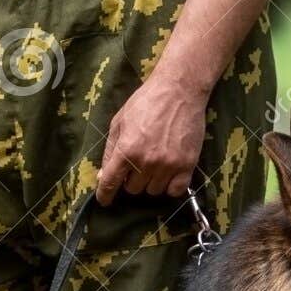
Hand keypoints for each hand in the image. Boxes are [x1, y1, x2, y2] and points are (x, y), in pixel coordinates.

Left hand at [96, 72, 207, 203]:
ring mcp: (168, 165)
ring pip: (153, 191)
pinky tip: (168, 173)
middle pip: (133, 189)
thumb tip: (103, 176)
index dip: (105, 195)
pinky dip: (170, 186)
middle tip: (138, 164)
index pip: (110, 183)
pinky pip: (175, 191)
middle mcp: (147, 161)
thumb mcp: (120, 122)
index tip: (105, 200)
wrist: (179, 90)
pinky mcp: (186, 165)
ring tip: (155, 163)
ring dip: (151, 182)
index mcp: (127, 149)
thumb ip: (111, 151)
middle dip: (132, 180)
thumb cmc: (146, 102)